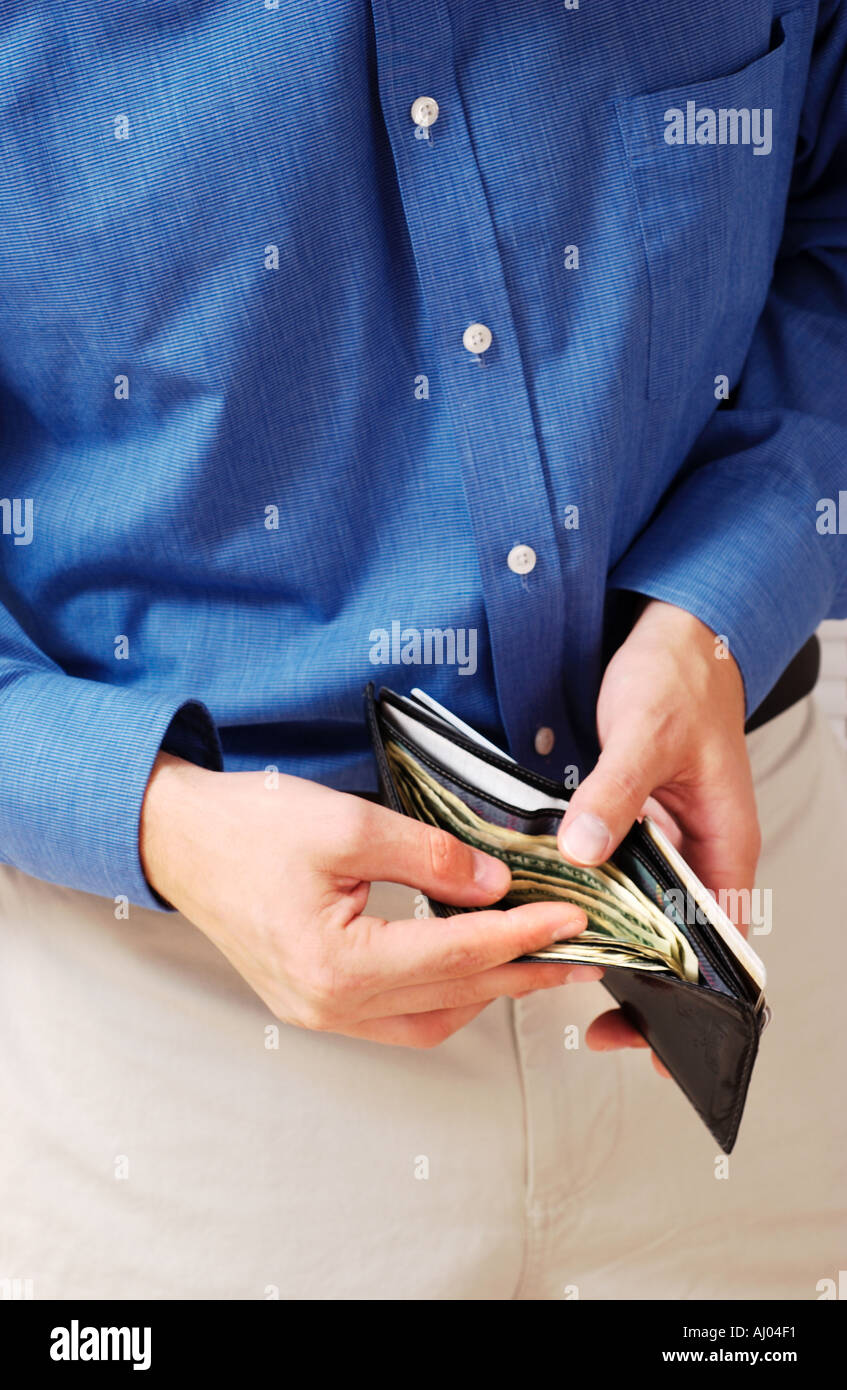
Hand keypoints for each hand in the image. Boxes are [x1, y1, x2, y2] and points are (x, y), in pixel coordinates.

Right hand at [140, 755, 592, 1047]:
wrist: (179, 839)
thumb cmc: (248, 826)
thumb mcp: (348, 824)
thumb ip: (429, 855)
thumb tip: (493, 882)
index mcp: (338, 963)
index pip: (459, 953)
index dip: (524, 935)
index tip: (573, 918)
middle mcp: (329, 1004)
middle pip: (453, 994)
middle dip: (523, 972)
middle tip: (579, 953)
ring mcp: (318, 1012)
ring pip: (430, 1018)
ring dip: (487, 991)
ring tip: (535, 961)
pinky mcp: (313, 1003)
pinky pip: (397, 1018)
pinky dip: (444, 996)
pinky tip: (469, 970)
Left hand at [556, 598, 760, 1072]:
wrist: (669, 633)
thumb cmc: (680, 679)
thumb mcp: (644, 734)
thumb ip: (614, 793)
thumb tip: (586, 850)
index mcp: (724, 843)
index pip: (721, 944)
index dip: (694, 997)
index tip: (656, 1034)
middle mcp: (698, 850)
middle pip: (678, 940)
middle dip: (644, 985)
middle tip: (600, 1025)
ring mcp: (665, 838)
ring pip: (642, 910)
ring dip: (612, 942)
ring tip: (566, 975)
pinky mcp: (632, 821)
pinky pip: (615, 873)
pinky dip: (590, 895)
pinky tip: (552, 908)